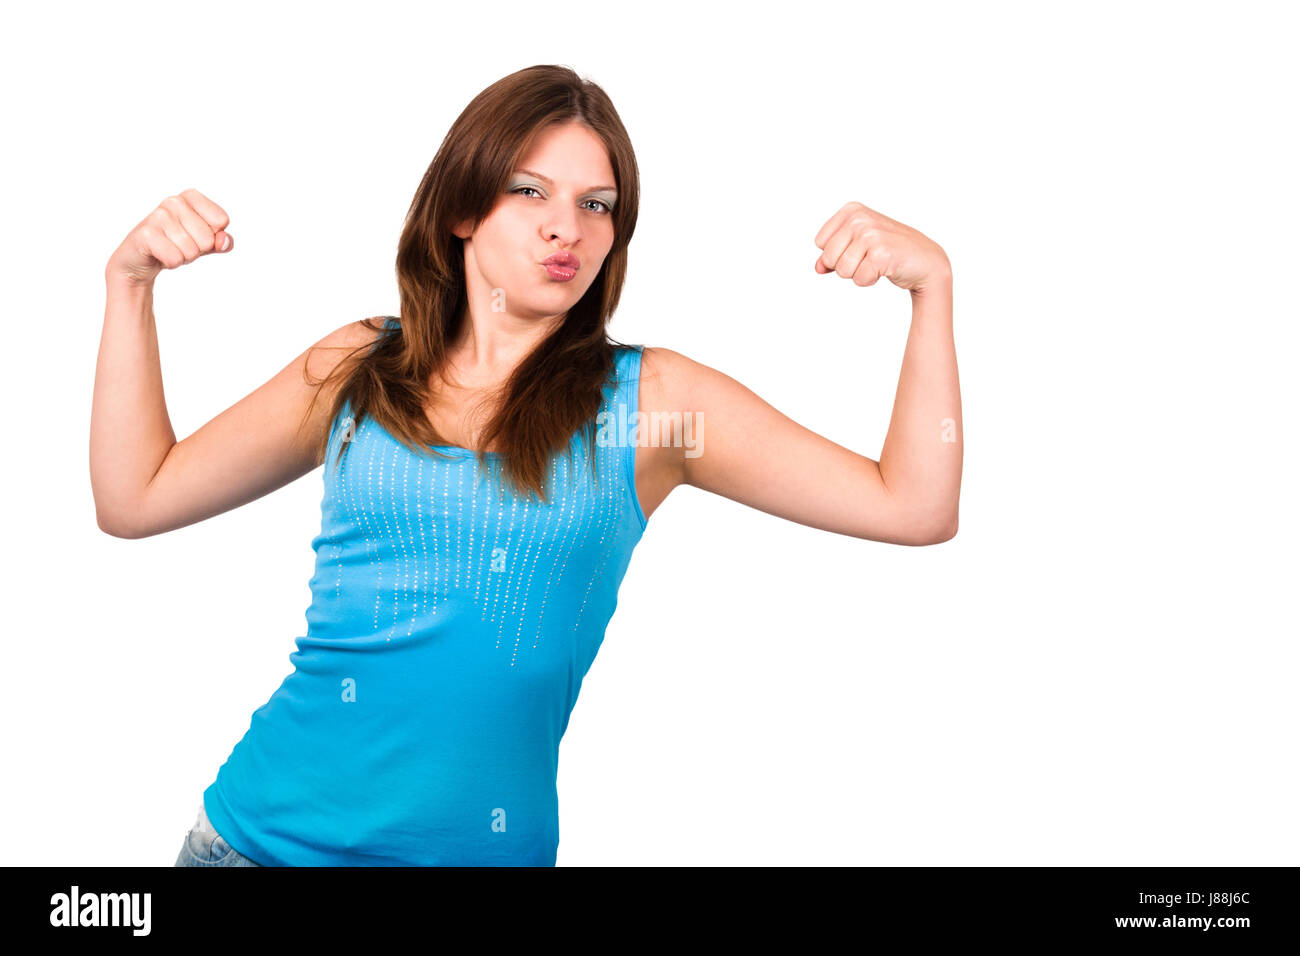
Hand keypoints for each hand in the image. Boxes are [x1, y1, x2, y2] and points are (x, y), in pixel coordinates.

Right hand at [106, 188, 232, 285]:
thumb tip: (224, 241)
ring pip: (192, 250)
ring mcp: (158, 216)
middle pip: (208, 239)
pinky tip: (160, 255)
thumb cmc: (176, 245)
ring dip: (183, 257)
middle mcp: (174, 201)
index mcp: (190, 197)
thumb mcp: (205, 243)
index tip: (195, 235)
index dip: (213, 236)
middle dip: (197, 250)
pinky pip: (175, 258)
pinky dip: (172, 263)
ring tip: (169, 249)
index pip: (221, 220)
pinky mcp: (146, 233)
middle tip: (179, 245)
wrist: (142, 258)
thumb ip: (222, 242)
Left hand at [813, 201, 949, 294]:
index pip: (821, 243)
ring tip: (877, 263)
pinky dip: (870, 280)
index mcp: (851, 210)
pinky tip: (886, 269)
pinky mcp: (880, 253)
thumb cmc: (891, 252)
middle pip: (829, 258)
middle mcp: (859, 218)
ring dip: (859, 274)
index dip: (837, 253)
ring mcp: (871, 234)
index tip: (859, 248)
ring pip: (842, 270)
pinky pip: (859, 279)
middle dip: (846, 266)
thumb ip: (834, 255)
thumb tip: (817, 267)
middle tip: (869, 258)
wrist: (926, 261)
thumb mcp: (859, 246)